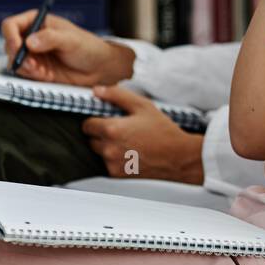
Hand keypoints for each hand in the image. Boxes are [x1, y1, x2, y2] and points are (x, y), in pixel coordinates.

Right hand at [1, 10, 133, 86]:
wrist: (99, 68)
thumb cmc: (88, 47)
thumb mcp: (71, 40)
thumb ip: (50, 38)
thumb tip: (29, 42)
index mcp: (37, 21)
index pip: (11, 25)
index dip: (10, 36)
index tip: (19, 48)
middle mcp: (31, 36)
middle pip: (9, 45)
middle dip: (18, 57)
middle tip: (34, 65)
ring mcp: (33, 54)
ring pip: (14, 61)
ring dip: (25, 68)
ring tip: (42, 71)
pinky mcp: (36, 69)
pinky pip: (24, 73)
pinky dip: (31, 75)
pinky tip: (47, 75)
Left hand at [83, 84, 204, 183]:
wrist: (178, 157)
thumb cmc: (164, 131)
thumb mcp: (143, 106)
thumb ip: (117, 95)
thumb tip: (97, 91)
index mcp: (112, 129)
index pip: (87, 124)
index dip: (96, 119)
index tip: (107, 119)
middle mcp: (109, 148)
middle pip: (90, 139)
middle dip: (101, 133)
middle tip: (121, 129)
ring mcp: (112, 163)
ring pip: (98, 152)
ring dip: (106, 146)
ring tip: (128, 141)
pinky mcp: (117, 174)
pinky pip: (106, 163)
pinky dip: (114, 158)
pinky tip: (131, 152)